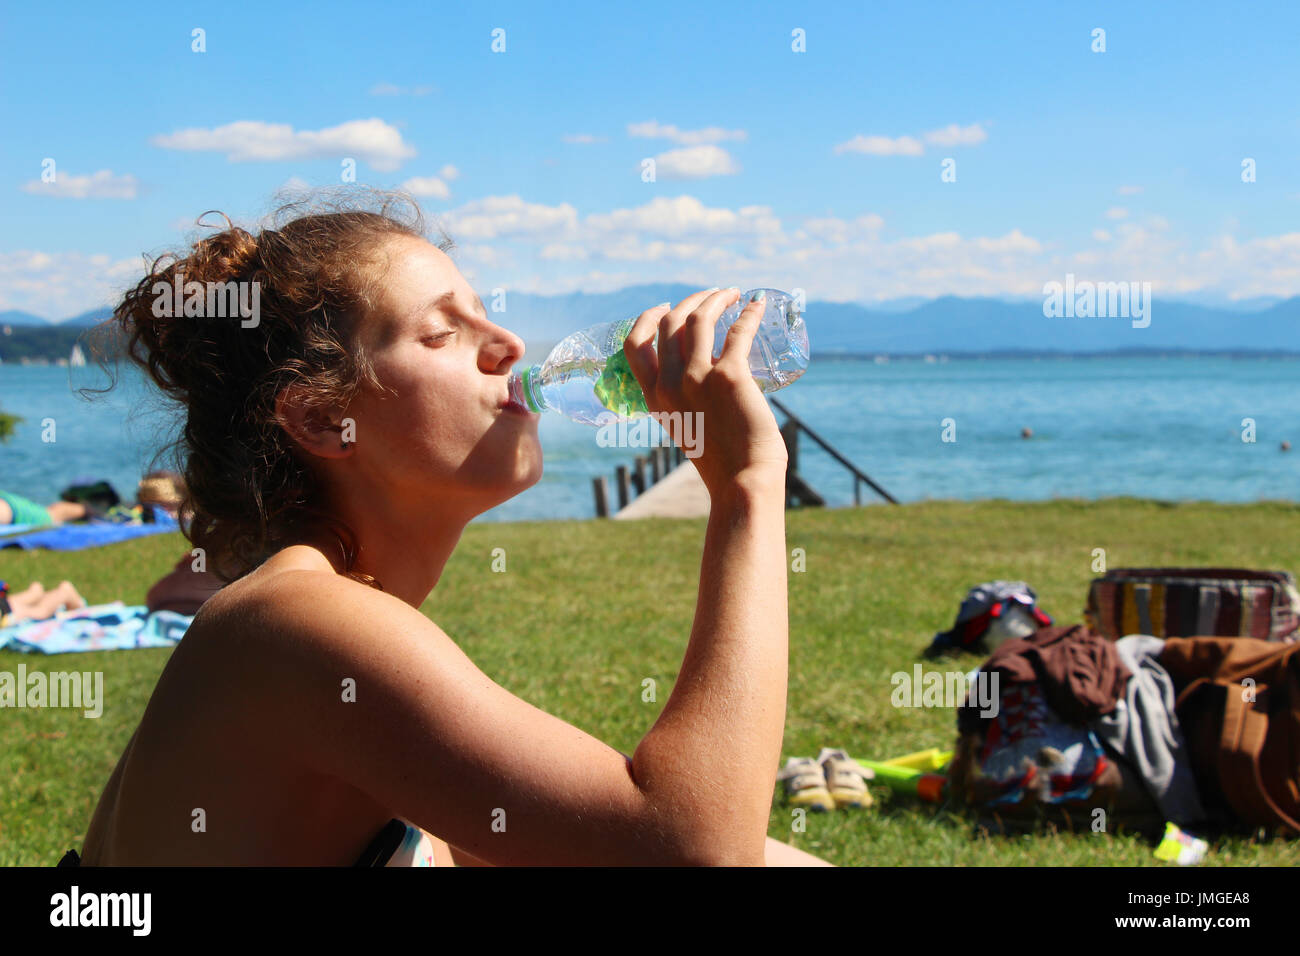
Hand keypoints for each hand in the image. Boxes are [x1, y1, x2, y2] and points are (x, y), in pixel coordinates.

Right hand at [622, 288, 787, 496]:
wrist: (742, 481)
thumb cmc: (722, 461)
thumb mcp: (686, 427)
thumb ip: (684, 401)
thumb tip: (700, 375)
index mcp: (654, 398)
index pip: (635, 345)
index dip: (648, 318)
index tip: (665, 306)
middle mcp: (670, 385)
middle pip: (671, 322)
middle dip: (691, 300)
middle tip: (712, 295)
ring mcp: (697, 378)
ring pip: (699, 318)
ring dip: (716, 298)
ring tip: (732, 293)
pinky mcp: (729, 376)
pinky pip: (738, 331)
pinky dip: (750, 314)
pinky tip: (758, 305)